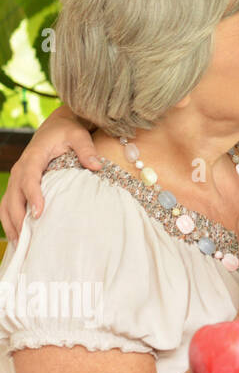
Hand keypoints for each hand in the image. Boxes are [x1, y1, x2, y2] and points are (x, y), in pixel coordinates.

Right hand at [1, 107, 100, 242]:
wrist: (57, 127)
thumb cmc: (68, 132)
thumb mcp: (79, 135)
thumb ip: (86, 149)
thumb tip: (96, 166)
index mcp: (33, 157)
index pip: (29, 180)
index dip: (32, 196)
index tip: (39, 213)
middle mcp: (21, 168)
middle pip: (13, 196)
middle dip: (18, 218)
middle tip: (28, 239)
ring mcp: (17, 177)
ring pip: (6, 203)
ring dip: (10, 223)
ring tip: (20, 244)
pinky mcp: (19, 184)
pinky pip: (9, 204)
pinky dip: (10, 220)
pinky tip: (19, 237)